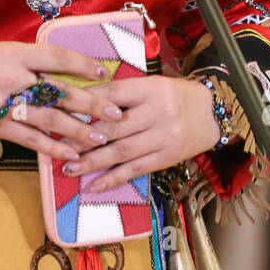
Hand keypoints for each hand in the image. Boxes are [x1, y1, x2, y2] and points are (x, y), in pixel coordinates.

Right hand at [0, 40, 123, 161]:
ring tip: (101, 138)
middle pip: (60, 90)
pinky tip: (70, 154)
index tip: (104, 72)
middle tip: (116, 112)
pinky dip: (52, 147)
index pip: (57, 56)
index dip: (83, 64)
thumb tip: (60, 72)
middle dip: (91, 103)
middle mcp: (13, 78)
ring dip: (78, 130)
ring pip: (49, 118)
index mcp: (15, 53)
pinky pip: (29, 139)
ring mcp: (4, 104)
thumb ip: (27, 61)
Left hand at [60, 75, 221, 189]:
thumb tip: (85, 99)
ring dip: (92, 162)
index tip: (62, 109)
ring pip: (121, 152)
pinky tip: (94, 185)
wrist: (211, 113)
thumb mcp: (152, 84)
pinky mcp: (166, 158)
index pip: (113, 93)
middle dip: (82, 137)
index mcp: (151, 89)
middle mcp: (157, 112)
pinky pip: (135, 170)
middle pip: (113, 127)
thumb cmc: (175, 96)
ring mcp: (162, 137)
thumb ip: (124, 92)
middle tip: (57, 145)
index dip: (86, 102)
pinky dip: (113, 179)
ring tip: (69, 168)